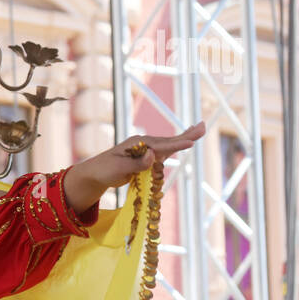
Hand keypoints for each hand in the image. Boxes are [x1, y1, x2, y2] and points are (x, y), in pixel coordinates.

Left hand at [63, 122, 206, 214]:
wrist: (95, 173)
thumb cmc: (105, 170)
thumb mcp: (118, 168)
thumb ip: (136, 163)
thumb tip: (153, 155)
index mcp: (137, 143)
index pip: (160, 145)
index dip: (176, 144)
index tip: (190, 143)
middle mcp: (143, 143)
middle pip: (168, 140)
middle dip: (186, 134)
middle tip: (203, 126)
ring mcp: (145, 149)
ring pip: (168, 145)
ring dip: (183, 138)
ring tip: (199, 129)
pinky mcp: (145, 157)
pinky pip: (164, 152)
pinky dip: (175, 146)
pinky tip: (184, 142)